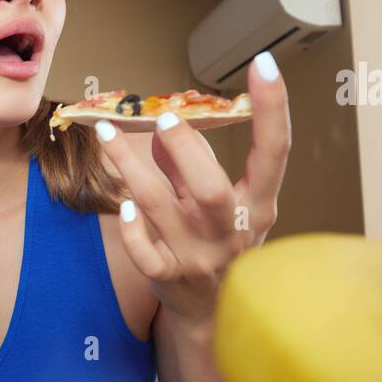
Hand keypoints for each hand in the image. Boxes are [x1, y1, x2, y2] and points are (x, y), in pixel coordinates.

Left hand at [93, 52, 291, 323]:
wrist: (216, 317)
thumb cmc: (221, 246)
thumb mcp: (224, 206)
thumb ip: (194, 166)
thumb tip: (167, 128)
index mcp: (259, 206)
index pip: (275, 152)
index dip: (272, 108)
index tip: (263, 63)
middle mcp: (233, 230)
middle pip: (213, 189)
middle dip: (187, 149)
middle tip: (164, 117)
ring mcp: (199, 257)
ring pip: (163, 209)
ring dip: (131, 168)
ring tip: (106, 132)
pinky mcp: (169, 278)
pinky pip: (147, 255)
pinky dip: (134, 230)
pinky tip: (125, 205)